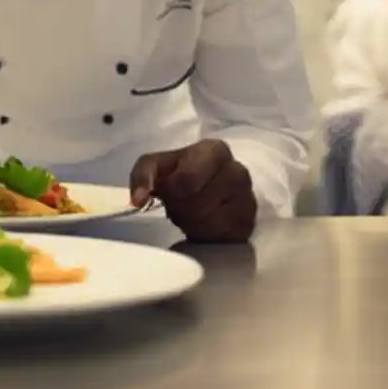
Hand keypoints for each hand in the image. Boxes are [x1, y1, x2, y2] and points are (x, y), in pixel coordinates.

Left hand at [130, 140, 255, 242]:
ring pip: (210, 223)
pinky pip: (221, 237)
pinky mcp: (249, 224)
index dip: (171, 190)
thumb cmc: (181, 173)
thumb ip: (143, 175)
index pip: (187, 180)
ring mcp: (248, 199)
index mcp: (215, 150)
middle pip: (197, 204)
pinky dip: (206, 235)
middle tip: (179, 203)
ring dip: (192, 222)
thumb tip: (138, 199)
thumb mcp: (157, 166)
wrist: (210, 187)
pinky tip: (204, 224)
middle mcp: (238, 172)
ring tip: (191, 212)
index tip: (168, 190)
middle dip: (180, 207)